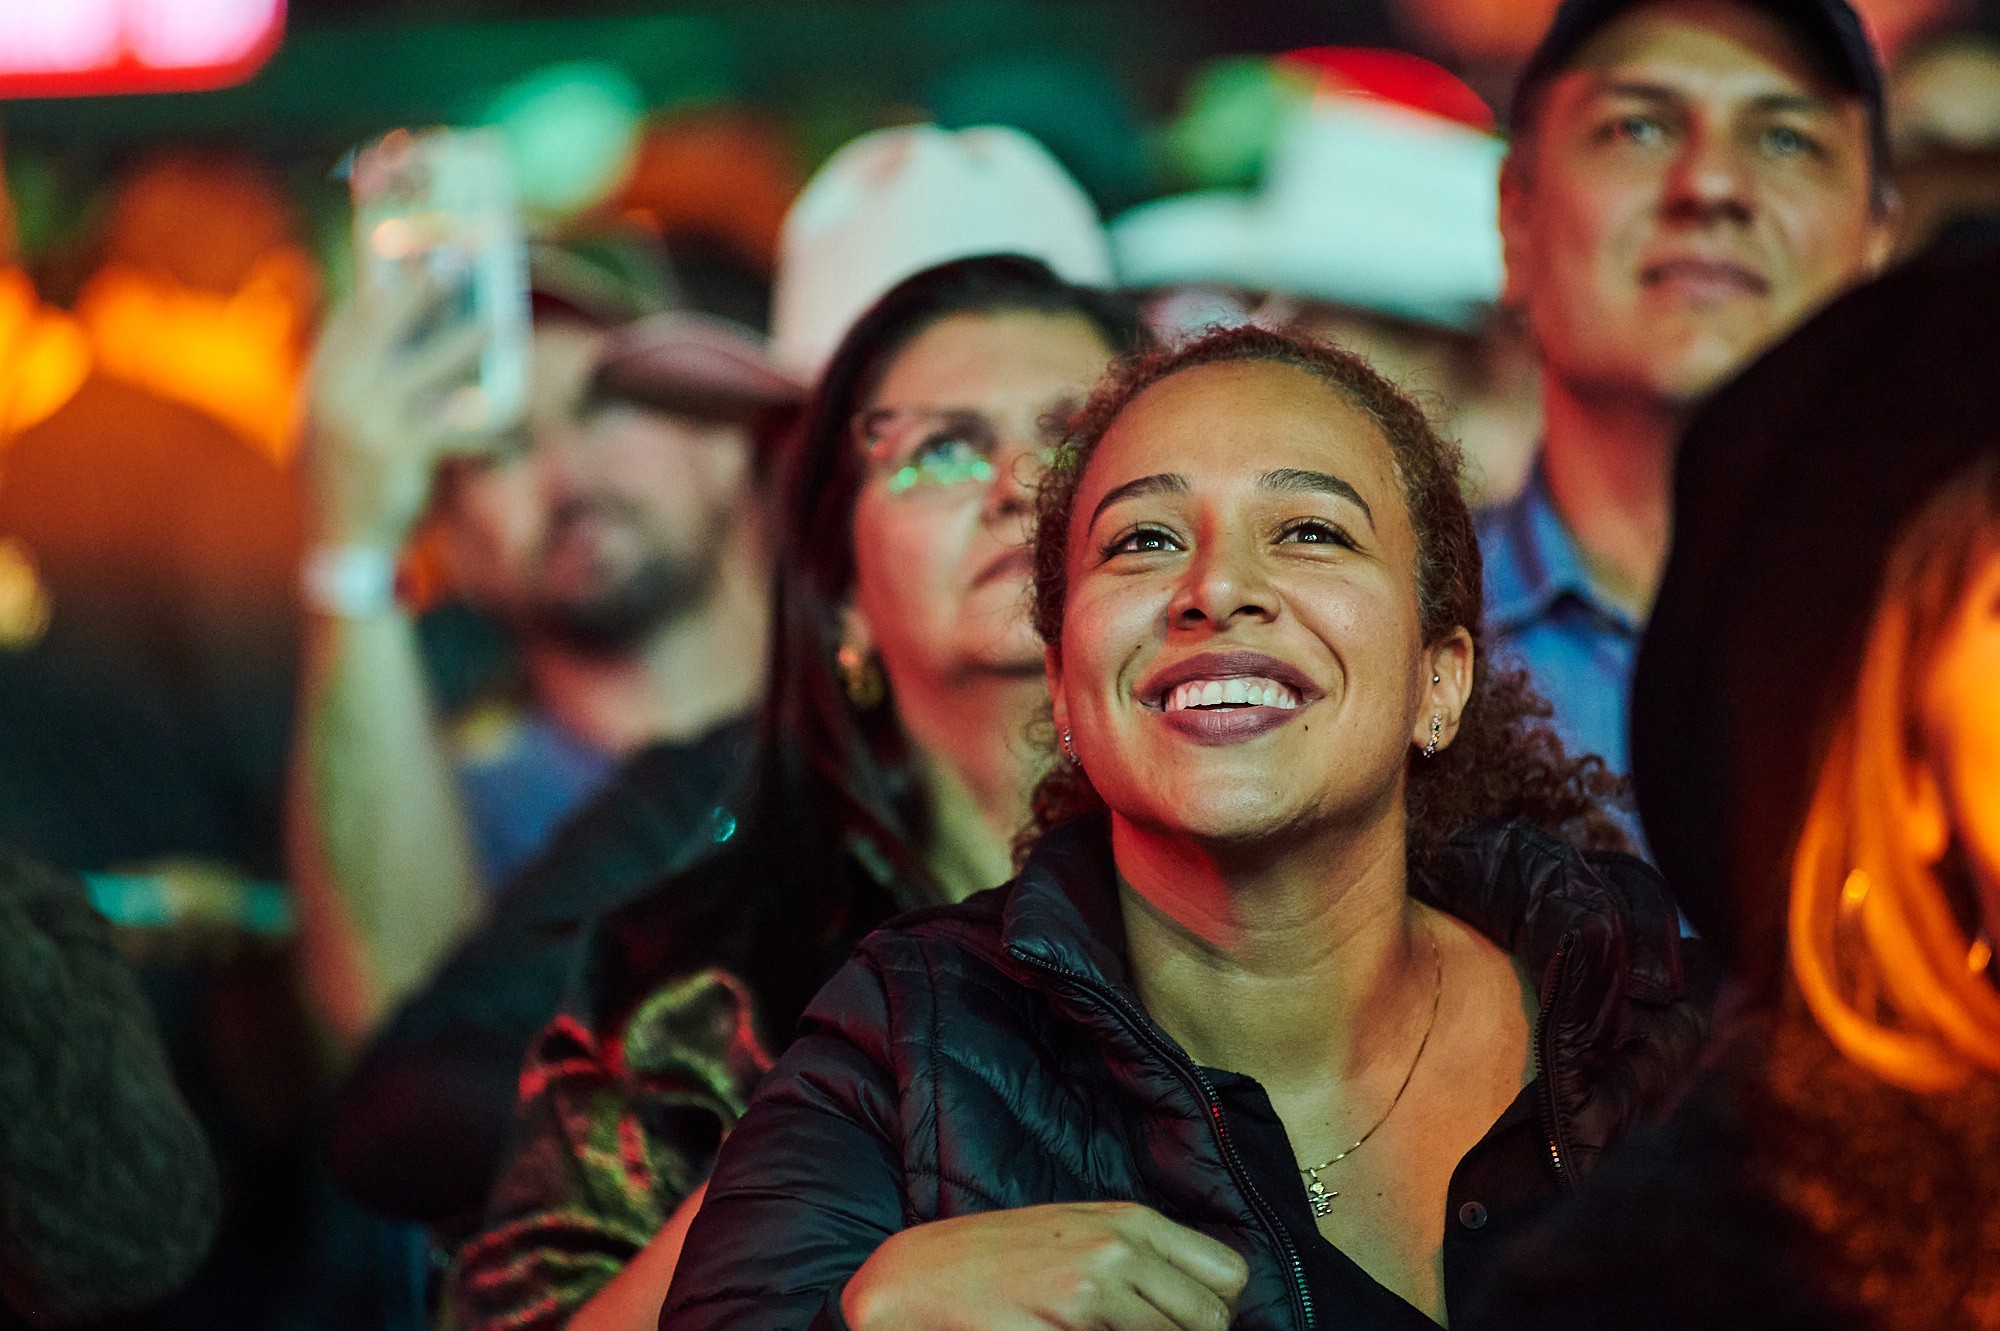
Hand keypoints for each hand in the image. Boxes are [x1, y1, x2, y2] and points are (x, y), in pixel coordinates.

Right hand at [304, 280, 503, 551]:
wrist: (342, 550)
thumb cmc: (356, 482)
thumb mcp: (345, 427)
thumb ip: (363, 382)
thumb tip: (414, 335)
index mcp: (319, 383)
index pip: (353, 318)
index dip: (389, 284)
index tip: (419, 254)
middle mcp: (335, 393)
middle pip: (387, 322)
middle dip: (427, 287)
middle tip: (462, 259)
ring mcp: (364, 420)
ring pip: (430, 368)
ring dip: (469, 342)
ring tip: (500, 326)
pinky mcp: (396, 452)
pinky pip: (456, 430)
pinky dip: (488, 432)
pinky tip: (513, 433)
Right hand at [840, 1202, 1248, 1330]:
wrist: (924, 1277)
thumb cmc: (1003, 1262)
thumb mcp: (1079, 1239)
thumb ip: (1137, 1260)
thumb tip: (1199, 1305)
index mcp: (1132, 1221)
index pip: (1230, 1273)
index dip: (1217, 1311)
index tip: (1185, 1325)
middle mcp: (1123, 1246)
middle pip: (1213, 1319)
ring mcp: (1097, 1284)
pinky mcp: (1072, 1320)